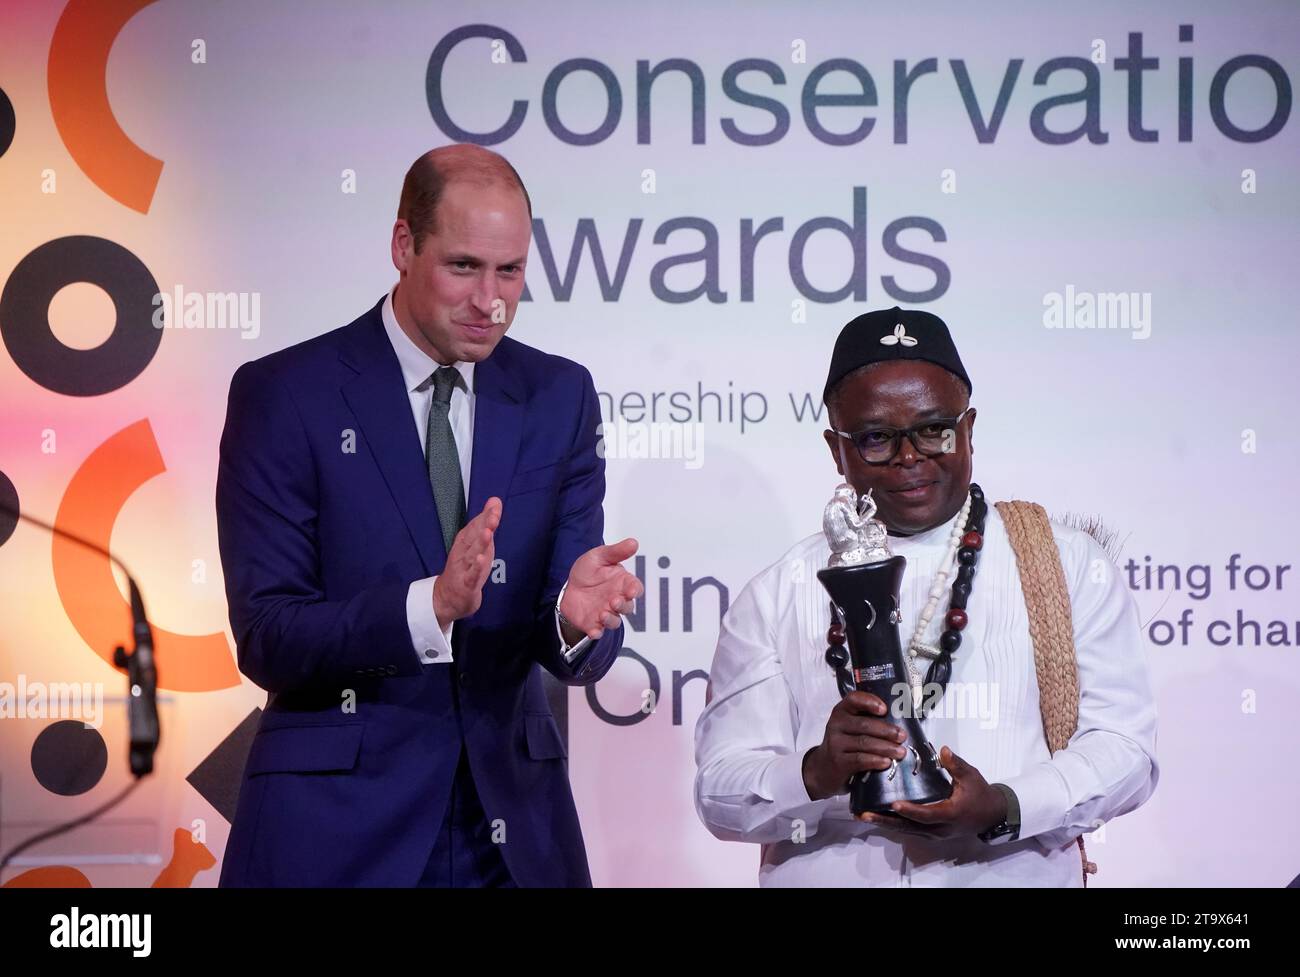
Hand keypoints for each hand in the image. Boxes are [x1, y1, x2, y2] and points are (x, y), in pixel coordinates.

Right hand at [432, 498, 501, 629]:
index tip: (495, 505)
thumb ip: (485, 522)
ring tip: (488, 533)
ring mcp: (464, 569)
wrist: (447, 598)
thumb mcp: (477, 542)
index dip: (485, 516)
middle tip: (493, 515)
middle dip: (483, 526)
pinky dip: (476, 568)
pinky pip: (471, 575)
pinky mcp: (466, 584)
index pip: (475, 526)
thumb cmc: (466, 567)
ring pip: (472, 555)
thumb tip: (495, 500)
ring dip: (480, 544)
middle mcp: (463, 553)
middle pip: (473, 538)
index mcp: (465, 542)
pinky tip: (481, 560)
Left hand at [558, 538, 643, 640]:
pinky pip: (598, 631)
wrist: (569, 586)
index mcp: (622, 583)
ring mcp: (606, 613)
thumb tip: (633, 542)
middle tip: (615, 601)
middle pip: (627, 607)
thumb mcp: (600, 556)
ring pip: (615, 621)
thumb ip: (616, 552)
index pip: (635, 588)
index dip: (634, 590)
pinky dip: (596, 633)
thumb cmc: (588, 571)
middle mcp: (617, 600)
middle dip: (623, 606)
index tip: (631, 590)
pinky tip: (593, 631)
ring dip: (611, 620)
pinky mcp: (593, 623)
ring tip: (603, 614)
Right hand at [802, 691, 907, 800]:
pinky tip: (886, 762)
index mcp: (842, 711)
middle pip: (864, 724)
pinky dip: (875, 760)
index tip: (884, 709)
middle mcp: (836, 724)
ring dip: (885, 747)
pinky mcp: (838, 761)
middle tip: (902, 736)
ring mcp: (835, 743)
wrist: (824, 768)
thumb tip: (901, 720)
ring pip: (864, 743)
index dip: (869, 702)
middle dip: (886, 730)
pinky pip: (859, 759)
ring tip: (900, 752)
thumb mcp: (851, 727)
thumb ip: (869, 720)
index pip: (854, 699)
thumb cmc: (846, 743)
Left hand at [856, 746, 1006, 840]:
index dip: (911, 810)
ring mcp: (934, 833)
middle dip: (885, 821)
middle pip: (909, 827)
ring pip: (906, 830)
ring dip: (885, 823)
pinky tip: (877, 815)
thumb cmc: (981, 795)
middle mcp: (939, 828)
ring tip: (862, 815)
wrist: (991, 815)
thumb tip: (943, 750)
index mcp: (950, 814)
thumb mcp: (971, 777)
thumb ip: (956, 765)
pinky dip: (893, 823)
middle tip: (863, 815)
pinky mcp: (930, 832)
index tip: (894, 804)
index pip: (927, 814)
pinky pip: (909, 829)